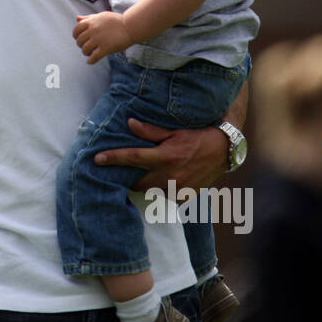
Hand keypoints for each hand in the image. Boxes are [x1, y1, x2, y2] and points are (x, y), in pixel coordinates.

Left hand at [72, 12, 132, 64]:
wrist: (130, 27)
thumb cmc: (116, 21)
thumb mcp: (101, 16)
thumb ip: (89, 18)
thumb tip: (77, 18)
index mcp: (91, 22)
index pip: (76, 30)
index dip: (76, 36)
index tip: (80, 39)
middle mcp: (92, 31)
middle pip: (79, 41)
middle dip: (82, 45)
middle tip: (87, 46)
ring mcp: (98, 40)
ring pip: (85, 50)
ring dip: (86, 53)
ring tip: (91, 53)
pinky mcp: (105, 49)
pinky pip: (93, 58)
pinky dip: (90, 61)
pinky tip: (91, 61)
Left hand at [92, 118, 229, 190]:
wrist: (224, 152)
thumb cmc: (198, 137)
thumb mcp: (175, 130)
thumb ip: (151, 130)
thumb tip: (129, 123)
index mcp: (165, 157)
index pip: (133, 158)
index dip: (113, 158)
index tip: (97, 159)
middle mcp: (170, 176)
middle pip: (137, 183)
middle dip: (127, 179)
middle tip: (122, 173)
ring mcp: (178, 189)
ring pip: (151, 192)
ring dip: (145, 184)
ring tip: (145, 175)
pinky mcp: (184, 197)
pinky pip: (165, 197)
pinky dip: (160, 190)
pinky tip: (163, 180)